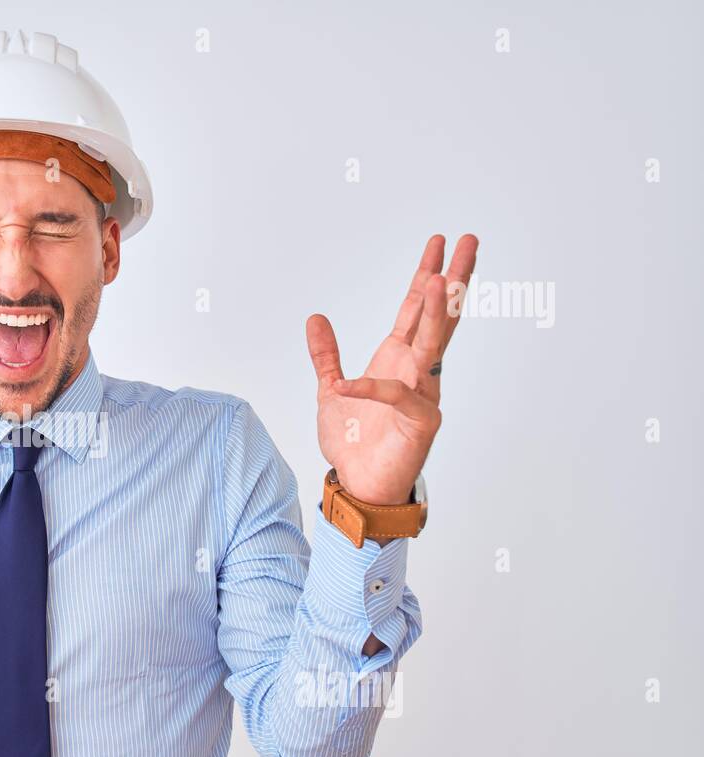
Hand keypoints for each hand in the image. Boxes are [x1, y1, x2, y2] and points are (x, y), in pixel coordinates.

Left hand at [305, 233, 478, 504]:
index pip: (416, 309)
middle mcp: (416, 372)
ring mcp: (423, 395)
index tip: (439, 242)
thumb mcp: (330, 390)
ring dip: (435, 314)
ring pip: (432, 346)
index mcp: (398, 360)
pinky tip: (345, 385)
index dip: (426, 275)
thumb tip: (316, 318)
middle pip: (440, 317)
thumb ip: (326, 355)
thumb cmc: (354, 443)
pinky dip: (369, 389)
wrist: (359, 486)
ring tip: (441, 280)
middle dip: (454, 279)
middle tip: (469, 240)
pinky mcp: (420, 422)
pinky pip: (396, 396)